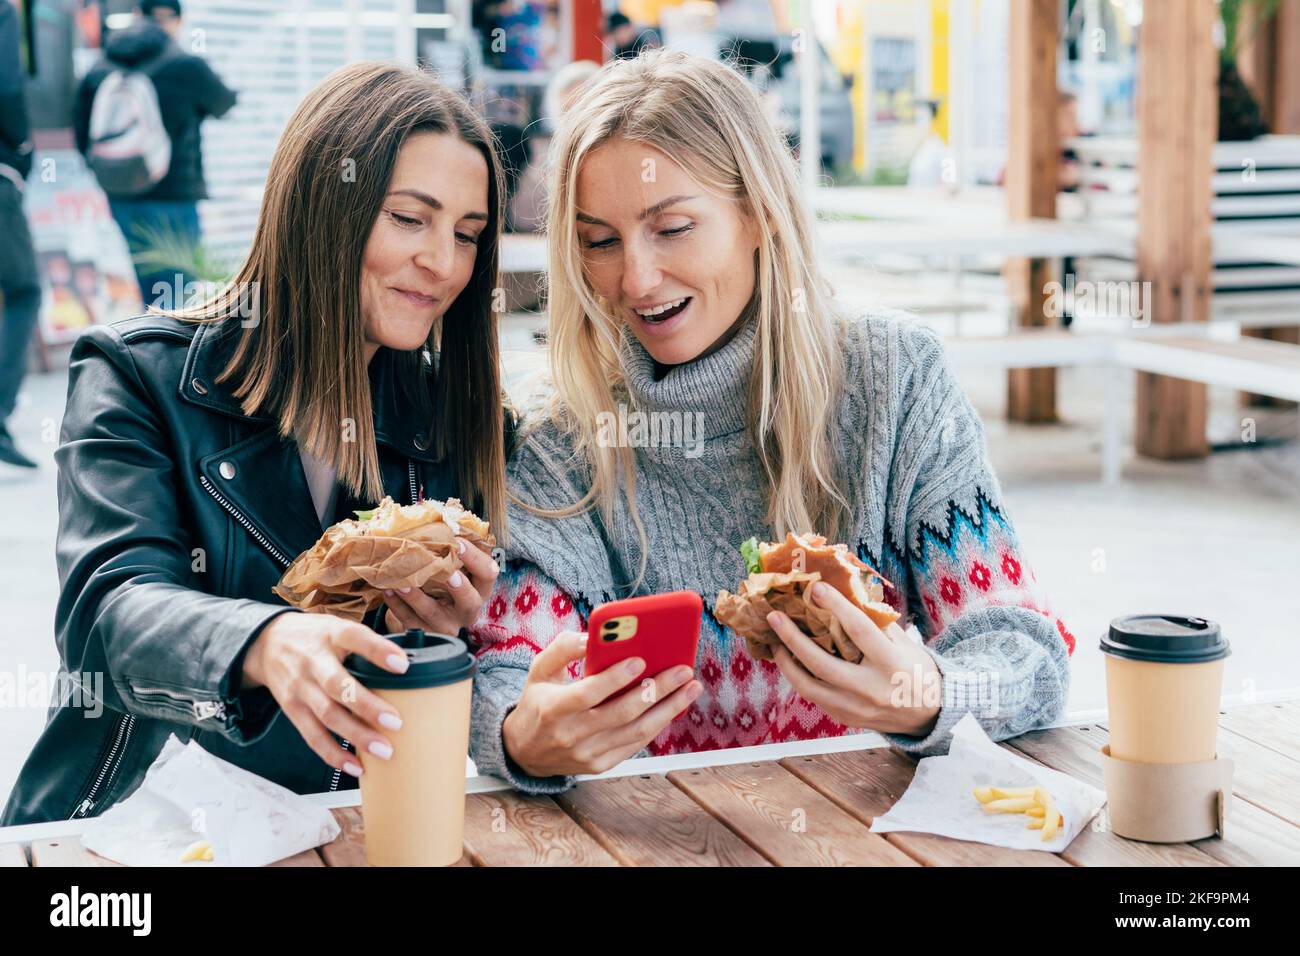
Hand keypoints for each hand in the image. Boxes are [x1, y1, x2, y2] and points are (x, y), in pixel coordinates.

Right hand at [241, 612, 406, 777]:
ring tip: (384, 750)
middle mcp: (313, 661)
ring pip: (327, 715)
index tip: (402, 665)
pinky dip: (334, 754)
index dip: (378, 651)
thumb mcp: (338, 626)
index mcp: (331, 635)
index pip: (354, 637)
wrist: (266, 644)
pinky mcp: (292, 710)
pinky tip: (356, 766)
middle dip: (367, 706)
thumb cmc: (315, 636)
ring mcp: (300, 688)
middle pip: (338, 685)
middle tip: (396, 721)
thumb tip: (407, 667)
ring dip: (356, 736)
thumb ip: (366, 644)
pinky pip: (313, 736)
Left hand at [383, 537, 498, 633]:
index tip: (458, 541)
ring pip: (432, 613)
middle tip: (448, 574)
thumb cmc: (446, 580)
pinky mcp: (425, 633)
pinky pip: (409, 621)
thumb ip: (455, 549)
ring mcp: (446, 625)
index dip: (475, 558)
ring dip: (416, 597)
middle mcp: (468, 610)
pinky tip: (388, 590)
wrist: (434, 613)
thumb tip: (444, 520)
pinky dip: (397, 606)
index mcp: (480, 589)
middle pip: (470, 602)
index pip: (488, 573)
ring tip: (401, 582)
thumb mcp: (457, 567)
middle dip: (459, 588)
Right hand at [501, 630, 702, 777]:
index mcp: (553, 709)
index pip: (588, 693)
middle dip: (656, 690)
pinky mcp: (600, 766)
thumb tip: (590, 636)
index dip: (615, 678)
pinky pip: (635, 745)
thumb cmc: (538, 702)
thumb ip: (562, 648)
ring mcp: (587, 755)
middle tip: (682, 670)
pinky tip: (674, 706)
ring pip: (636, 732)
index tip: (641, 659)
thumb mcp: (538, 670)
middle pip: (621, 713)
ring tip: (690, 687)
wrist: (524, 752)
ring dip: (668, 709)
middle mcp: (571, 736)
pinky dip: (657, 725)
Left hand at [767, 582, 941, 736]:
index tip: (814, 588)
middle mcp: (871, 689)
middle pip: (822, 663)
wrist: (930, 715)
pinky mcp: (846, 719)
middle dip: (793, 639)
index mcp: (891, 664)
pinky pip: (815, 698)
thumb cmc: (916, 670)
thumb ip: (876, 622)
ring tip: (774, 642)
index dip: (836, 607)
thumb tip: (846, 594)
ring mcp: (856, 708)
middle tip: (774, 617)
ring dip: (787, 663)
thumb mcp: (905, 643)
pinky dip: (799, 678)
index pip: (859, 631)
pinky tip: (790, 661)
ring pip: (810, 687)